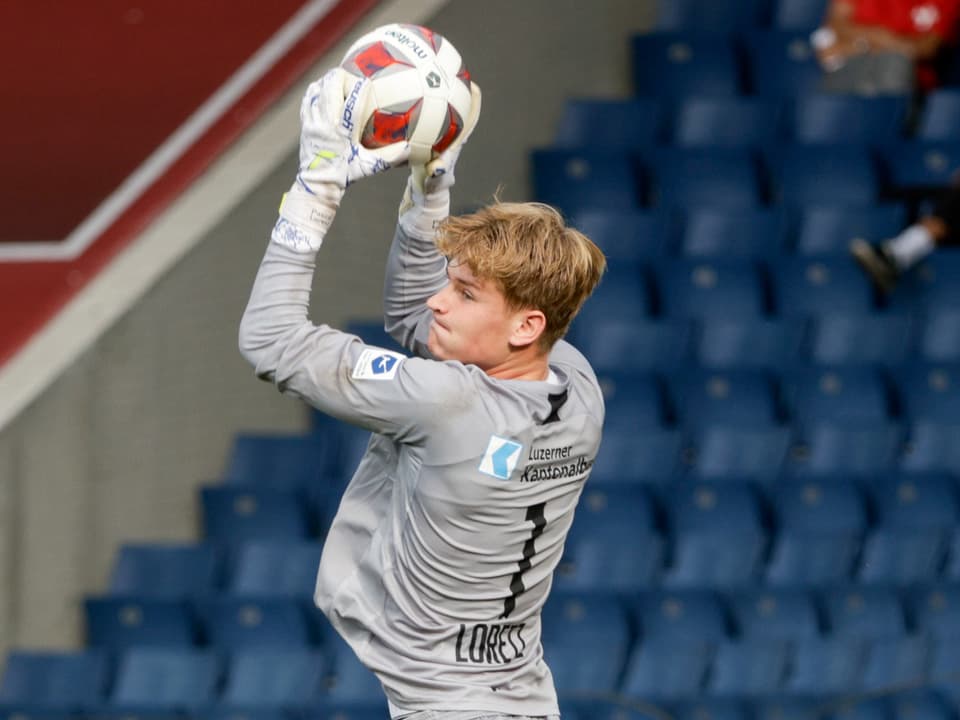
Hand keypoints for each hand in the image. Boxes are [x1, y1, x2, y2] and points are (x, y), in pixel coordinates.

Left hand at [275, 68, 410, 251]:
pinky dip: (316, 92)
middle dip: (340, 76)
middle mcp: (323, 121)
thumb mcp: (369, 166)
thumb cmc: (344, 175)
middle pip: (329, 86)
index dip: (357, 86)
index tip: (366, 79)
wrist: (317, 185)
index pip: (348, 99)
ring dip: (327, 82)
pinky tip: (323, 91)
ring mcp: (312, 122)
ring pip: (316, 90)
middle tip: (352, 74)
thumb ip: (390, 156)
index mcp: (340, 129)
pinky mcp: (305, 125)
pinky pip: (308, 100)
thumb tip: (411, 148)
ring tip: (338, 80)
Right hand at [398, 81, 480, 240]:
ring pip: (437, 121)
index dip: (472, 105)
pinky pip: (420, 130)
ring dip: (434, 103)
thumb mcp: (431, 189)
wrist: (419, 213)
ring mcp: (435, 149)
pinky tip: (398, 108)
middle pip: (454, 116)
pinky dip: (413, 118)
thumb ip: (435, 178)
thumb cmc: (428, 203)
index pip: (466, 123)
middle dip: (453, 94)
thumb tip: (439, 166)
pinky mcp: (422, 154)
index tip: (472, 85)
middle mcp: (446, 147)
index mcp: (452, 152)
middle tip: (449, 73)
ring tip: (424, 82)